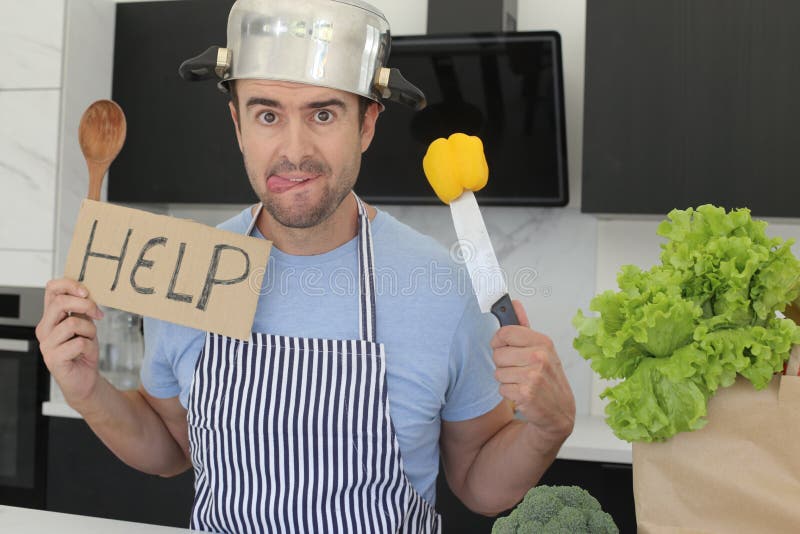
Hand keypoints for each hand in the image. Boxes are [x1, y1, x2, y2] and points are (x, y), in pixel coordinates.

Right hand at [35, 278, 104, 406]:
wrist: (84, 378)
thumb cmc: (83, 351)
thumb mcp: (85, 325)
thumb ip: (82, 310)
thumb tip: (87, 292)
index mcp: (51, 317)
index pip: (51, 289)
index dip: (69, 284)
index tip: (86, 291)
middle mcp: (45, 328)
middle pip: (60, 302)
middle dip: (85, 304)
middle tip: (97, 314)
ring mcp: (46, 344)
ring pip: (72, 323)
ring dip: (90, 330)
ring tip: (90, 339)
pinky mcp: (53, 358)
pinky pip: (78, 343)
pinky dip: (89, 346)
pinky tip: (86, 353)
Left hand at [491, 300, 575, 447]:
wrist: (559, 411)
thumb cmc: (548, 377)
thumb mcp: (542, 349)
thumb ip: (524, 327)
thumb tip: (515, 304)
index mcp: (543, 342)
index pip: (505, 332)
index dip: (500, 341)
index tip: (504, 346)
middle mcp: (539, 357)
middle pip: (498, 353)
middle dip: (503, 363)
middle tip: (519, 369)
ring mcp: (533, 376)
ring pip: (498, 372)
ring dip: (506, 379)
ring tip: (522, 382)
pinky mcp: (525, 393)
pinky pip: (501, 388)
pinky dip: (509, 392)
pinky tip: (523, 393)